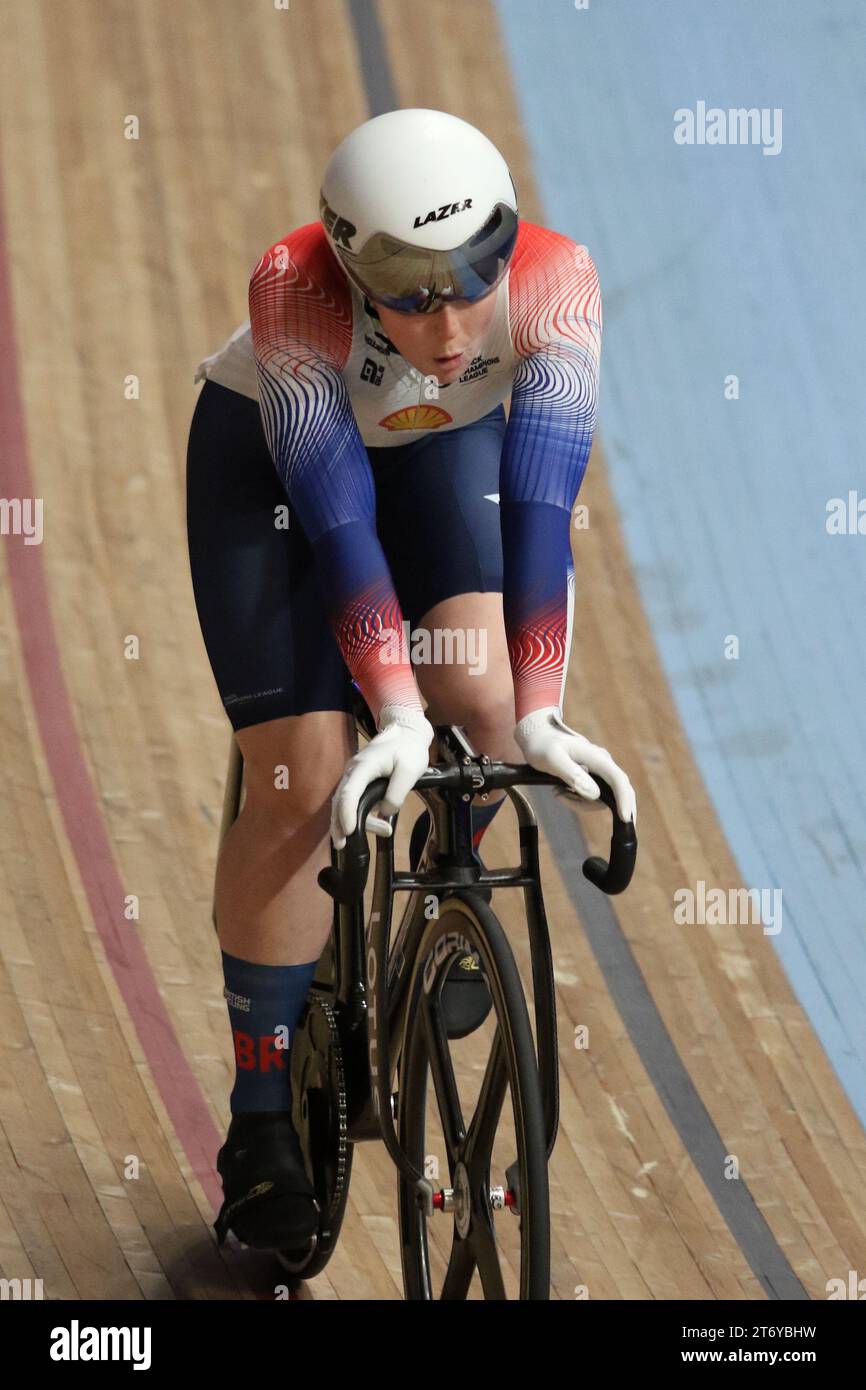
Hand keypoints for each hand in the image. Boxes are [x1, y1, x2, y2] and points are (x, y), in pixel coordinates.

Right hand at [330, 705, 434, 849]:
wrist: (406, 733)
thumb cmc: (408, 749)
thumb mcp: (409, 770)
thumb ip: (397, 792)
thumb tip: (386, 811)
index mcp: (363, 766)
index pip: (349, 792)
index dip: (346, 813)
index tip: (348, 831)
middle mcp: (353, 772)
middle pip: (341, 800)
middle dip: (339, 823)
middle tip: (341, 845)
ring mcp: (355, 776)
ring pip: (346, 802)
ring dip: (355, 821)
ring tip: (380, 833)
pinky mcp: (361, 782)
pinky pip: (356, 800)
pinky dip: (362, 814)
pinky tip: (379, 826)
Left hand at [515, 705, 636, 824]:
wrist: (538, 737)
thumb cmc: (543, 745)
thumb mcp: (551, 758)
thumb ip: (572, 774)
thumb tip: (594, 794)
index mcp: (597, 757)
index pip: (617, 779)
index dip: (624, 799)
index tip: (625, 819)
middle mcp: (603, 763)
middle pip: (615, 792)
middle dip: (593, 805)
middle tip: (564, 800)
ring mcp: (599, 770)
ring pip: (601, 798)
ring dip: (579, 802)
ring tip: (556, 791)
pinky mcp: (593, 777)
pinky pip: (593, 796)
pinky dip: (577, 800)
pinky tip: (560, 791)